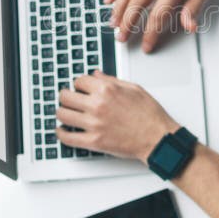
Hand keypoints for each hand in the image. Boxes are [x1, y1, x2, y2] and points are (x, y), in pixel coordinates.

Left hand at [55, 70, 179, 162]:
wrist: (157, 138)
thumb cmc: (150, 115)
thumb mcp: (134, 88)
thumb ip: (112, 80)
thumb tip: (96, 75)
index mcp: (107, 89)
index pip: (79, 81)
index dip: (79, 84)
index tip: (80, 88)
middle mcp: (97, 105)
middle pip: (66, 97)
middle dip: (66, 96)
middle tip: (69, 98)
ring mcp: (94, 124)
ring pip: (63, 115)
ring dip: (62, 112)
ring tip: (65, 112)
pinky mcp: (94, 142)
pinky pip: (68, 138)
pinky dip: (61, 133)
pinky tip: (62, 130)